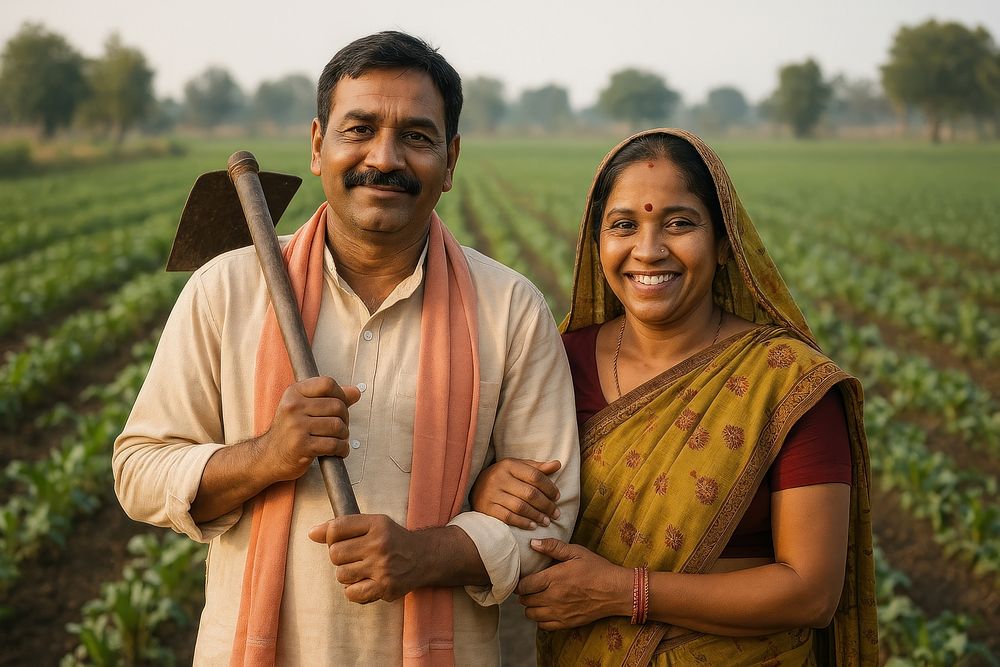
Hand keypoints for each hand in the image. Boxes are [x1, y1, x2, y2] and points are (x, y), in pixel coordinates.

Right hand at [256, 376, 361, 482]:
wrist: (268, 456)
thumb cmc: (290, 431)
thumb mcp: (304, 408)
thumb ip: (330, 398)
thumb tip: (355, 392)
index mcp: (294, 393)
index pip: (327, 384)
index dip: (341, 394)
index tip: (342, 405)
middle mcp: (293, 407)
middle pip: (337, 406)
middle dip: (345, 419)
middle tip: (340, 428)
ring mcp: (296, 426)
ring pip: (337, 426)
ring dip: (344, 436)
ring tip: (338, 439)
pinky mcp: (301, 446)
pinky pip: (333, 444)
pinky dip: (342, 449)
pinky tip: (338, 450)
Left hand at [308, 514, 423, 603]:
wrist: (423, 557)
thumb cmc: (392, 540)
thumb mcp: (372, 524)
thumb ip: (342, 526)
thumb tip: (311, 533)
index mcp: (377, 524)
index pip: (336, 528)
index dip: (330, 536)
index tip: (338, 539)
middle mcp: (380, 544)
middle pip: (335, 553)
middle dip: (339, 556)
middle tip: (353, 556)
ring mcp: (383, 567)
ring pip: (341, 574)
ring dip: (347, 574)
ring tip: (361, 569)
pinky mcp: (384, 587)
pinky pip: (351, 593)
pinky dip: (353, 590)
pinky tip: (364, 582)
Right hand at [470, 458, 561, 529]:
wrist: (475, 487)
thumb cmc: (503, 477)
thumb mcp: (518, 468)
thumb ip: (537, 468)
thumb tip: (557, 464)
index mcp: (508, 465)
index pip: (535, 476)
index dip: (549, 487)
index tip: (557, 497)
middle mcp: (498, 478)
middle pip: (530, 493)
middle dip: (546, 505)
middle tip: (555, 513)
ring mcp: (491, 494)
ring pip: (520, 507)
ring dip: (536, 516)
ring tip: (546, 521)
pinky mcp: (486, 508)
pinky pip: (508, 517)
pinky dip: (522, 522)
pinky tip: (532, 526)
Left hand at [516, 538, 630, 630]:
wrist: (616, 590)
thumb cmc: (597, 568)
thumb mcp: (576, 552)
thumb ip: (553, 547)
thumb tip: (533, 544)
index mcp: (554, 578)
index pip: (524, 585)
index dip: (520, 583)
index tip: (523, 580)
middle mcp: (554, 597)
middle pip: (525, 601)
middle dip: (524, 594)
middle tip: (529, 588)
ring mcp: (560, 612)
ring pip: (531, 614)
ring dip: (530, 607)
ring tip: (536, 599)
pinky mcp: (567, 623)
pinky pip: (544, 626)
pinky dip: (541, 619)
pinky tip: (546, 610)